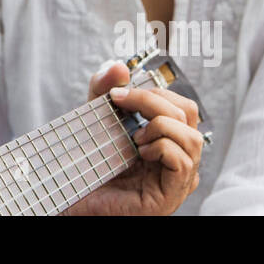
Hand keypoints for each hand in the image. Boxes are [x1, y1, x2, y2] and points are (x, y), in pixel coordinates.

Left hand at [63, 61, 203, 215]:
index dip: (154, 91)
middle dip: (153, 100)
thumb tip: (119, 66)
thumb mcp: (95, 118)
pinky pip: (183, 162)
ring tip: (134, 137)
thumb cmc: (87, 162)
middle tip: (121, 103)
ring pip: (193, 137)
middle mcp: (179, 159)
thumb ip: (102, 91)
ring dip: (160, 126)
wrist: (70, 196)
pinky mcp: (170, 196)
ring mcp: (178, 180)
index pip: (182, 106)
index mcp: (168, 139)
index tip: (118, 93)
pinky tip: (140, 153)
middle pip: (189, 114)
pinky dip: (161, 148)